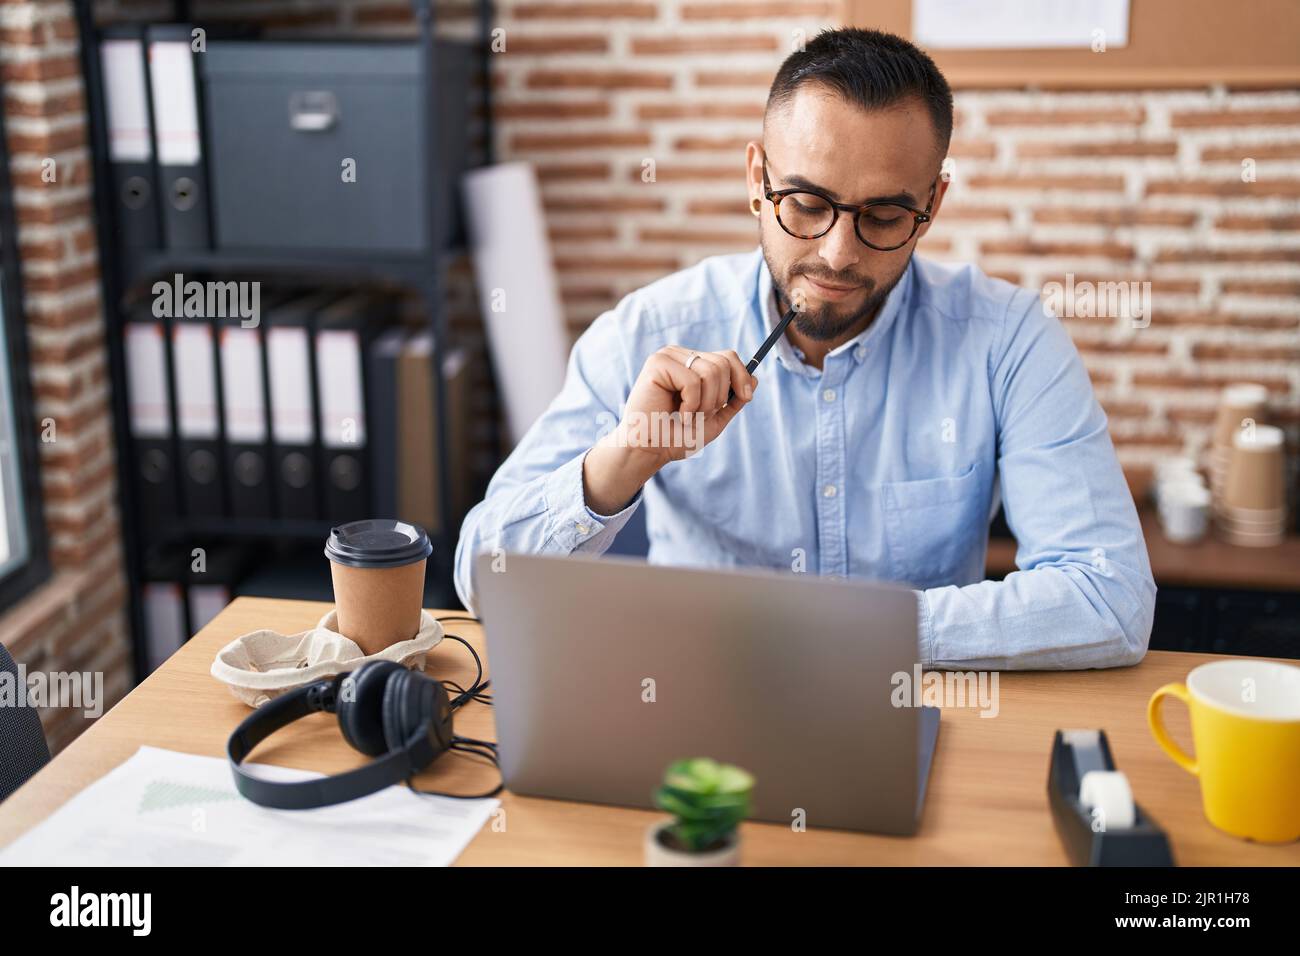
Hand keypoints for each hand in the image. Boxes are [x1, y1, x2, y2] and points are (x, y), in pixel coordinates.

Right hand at [618, 346, 758, 464]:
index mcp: (693, 365)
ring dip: (706, 404)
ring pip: (711, 372)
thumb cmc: (676, 436)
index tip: (746, 397)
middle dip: (720, 396)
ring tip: (688, 416)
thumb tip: (755, 379)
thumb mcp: (714, 419)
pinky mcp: (657, 364)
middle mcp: (681, 356)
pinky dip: (691, 404)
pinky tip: (678, 413)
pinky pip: (692, 381)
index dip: (741, 376)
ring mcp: (668, 357)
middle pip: (723, 363)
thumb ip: (733, 400)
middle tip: (701, 415)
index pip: (728, 357)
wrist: (650, 450)